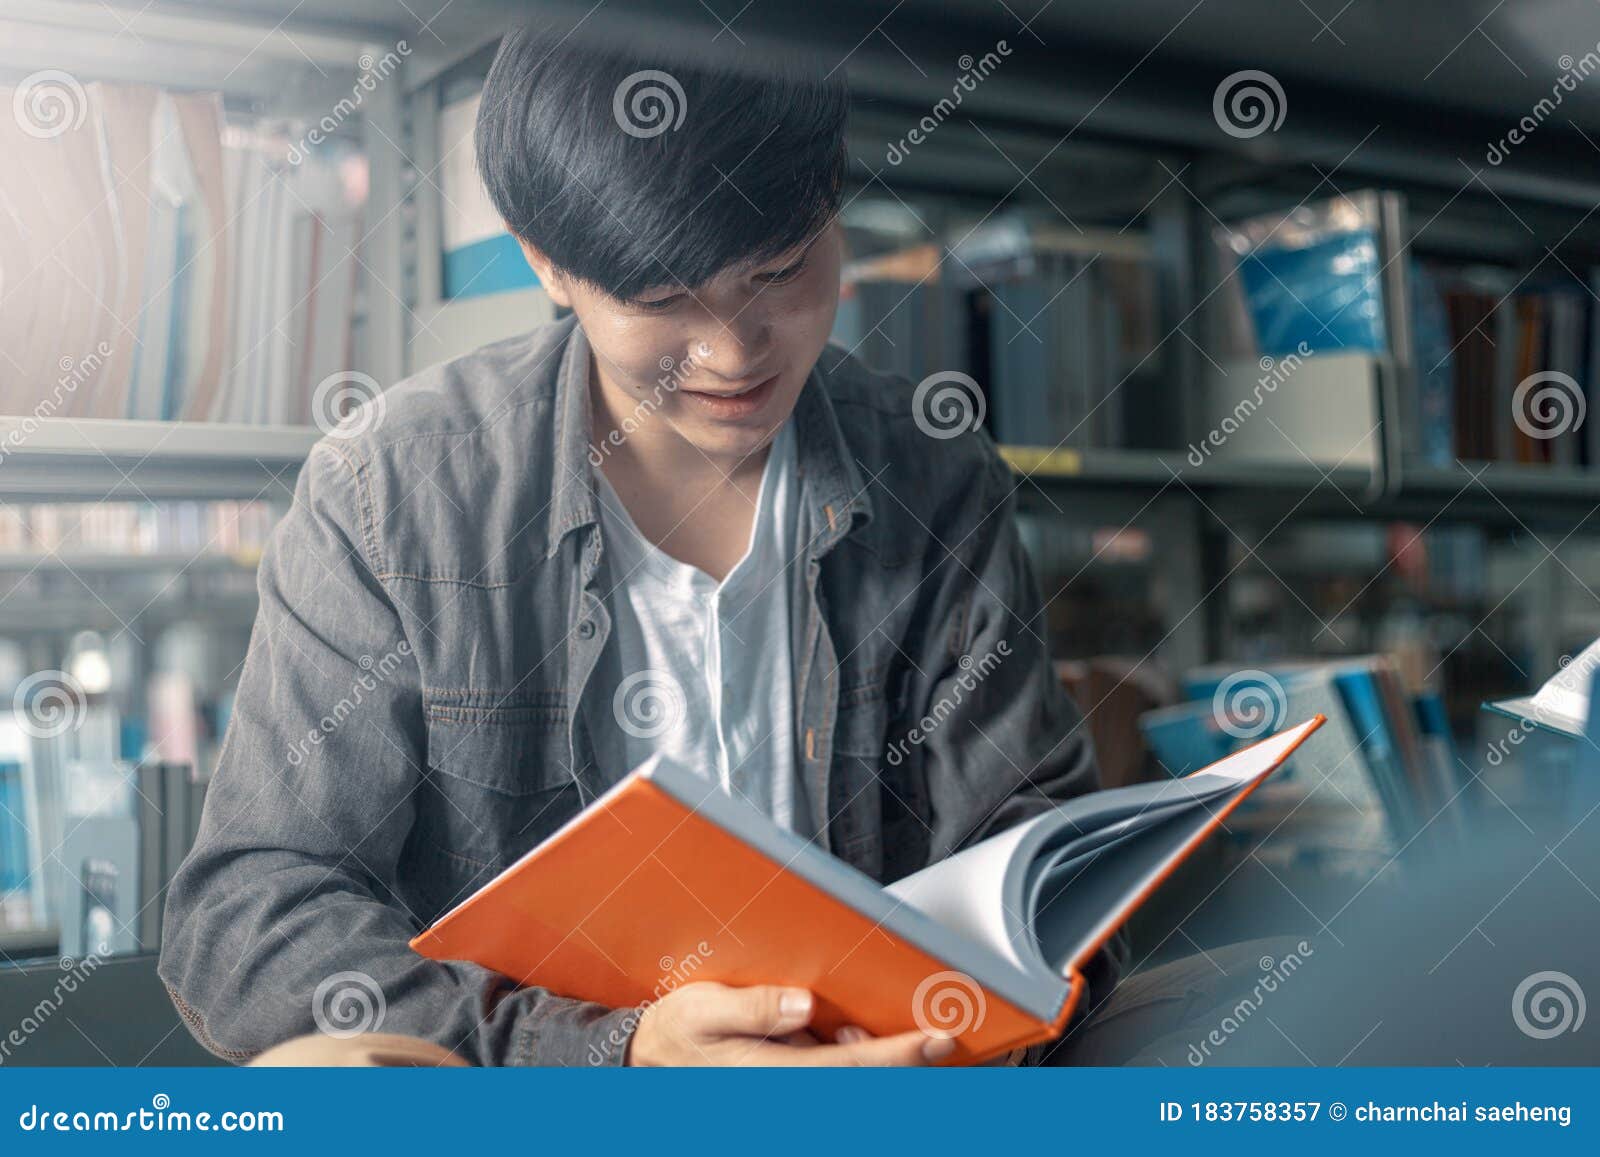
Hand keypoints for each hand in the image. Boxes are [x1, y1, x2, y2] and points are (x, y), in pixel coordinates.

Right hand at [625, 982, 956, 1066]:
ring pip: (856, 1090)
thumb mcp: (702, 1009)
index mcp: (773, 1076)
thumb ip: (751, 1007)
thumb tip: (801, 1005)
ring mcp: (792, 1102)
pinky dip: (859, 1068)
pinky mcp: (791, 1096)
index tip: (938, 1038)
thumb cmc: (677, 1034)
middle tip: (922, 1034)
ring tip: (868, 1034)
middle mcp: (789, 1095)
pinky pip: (837, 1086)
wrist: (649, 1066)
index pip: (852, 1068)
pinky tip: (845, 1042)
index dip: (900, 1055)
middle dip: (902, 1062)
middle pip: (866, 1088)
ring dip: (879, 1066)